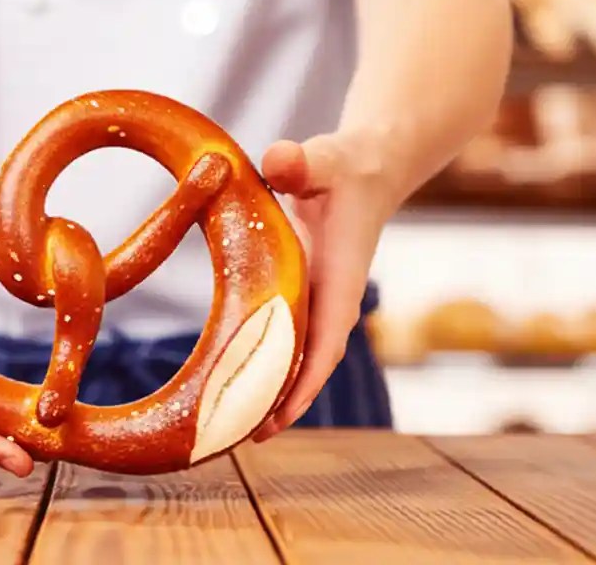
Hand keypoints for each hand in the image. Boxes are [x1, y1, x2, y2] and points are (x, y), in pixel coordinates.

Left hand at [251, 130, 404, 440]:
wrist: (367, 167)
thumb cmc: (344, 165)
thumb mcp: (326, 157)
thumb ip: (304, 159)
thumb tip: (280, 160)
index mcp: (338, 277)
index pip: (326, 341)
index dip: (303, 382)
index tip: (278, 418)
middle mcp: (330, 299)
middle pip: (308, 365)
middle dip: (280, 403)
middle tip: (238, 438)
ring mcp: (317, 302)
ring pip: (295, 360)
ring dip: (270, 393)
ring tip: (228, 428)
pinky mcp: (303, 296)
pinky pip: (284, 341)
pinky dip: (264, 367)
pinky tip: (234, 387)